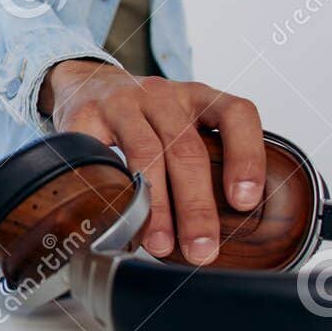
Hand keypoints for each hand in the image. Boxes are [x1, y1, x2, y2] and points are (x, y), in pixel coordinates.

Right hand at [37, 59, 264, 263]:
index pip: (235, 114)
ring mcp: (122, 103)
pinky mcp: (85, 115)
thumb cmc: (142, 118)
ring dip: (156, 206)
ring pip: (146, 154)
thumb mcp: (178, 124)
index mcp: (196, 98)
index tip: (244, 202)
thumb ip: (197, 162)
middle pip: (186, 148)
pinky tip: (114, 218)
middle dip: (197, 206)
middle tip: (202, 249)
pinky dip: (109, 190)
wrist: (86, 81)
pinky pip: (99, 156)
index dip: (246, 156)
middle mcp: (162, 96)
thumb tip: (213, 234)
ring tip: (160, 244)